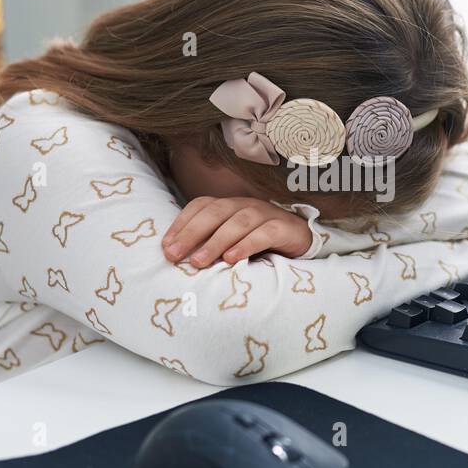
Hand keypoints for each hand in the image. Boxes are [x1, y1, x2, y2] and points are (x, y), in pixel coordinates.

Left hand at [162, 197, 313, 267]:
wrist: (302, 240)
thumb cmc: (260, 242)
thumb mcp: (232, 240)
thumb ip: (209, 243)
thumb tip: (177, 256)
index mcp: (229, 205)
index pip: (200, 206)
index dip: (181, 223)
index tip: (165, 246)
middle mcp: (245, 205)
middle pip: (214, 213)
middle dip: (191, 234)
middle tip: (173, 256)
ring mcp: (265, 214)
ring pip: (237, 223)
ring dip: (215, 242)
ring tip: (198, 262)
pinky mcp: (283, 228)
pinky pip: (263, 234)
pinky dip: (246, 245)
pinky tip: (232, 259)